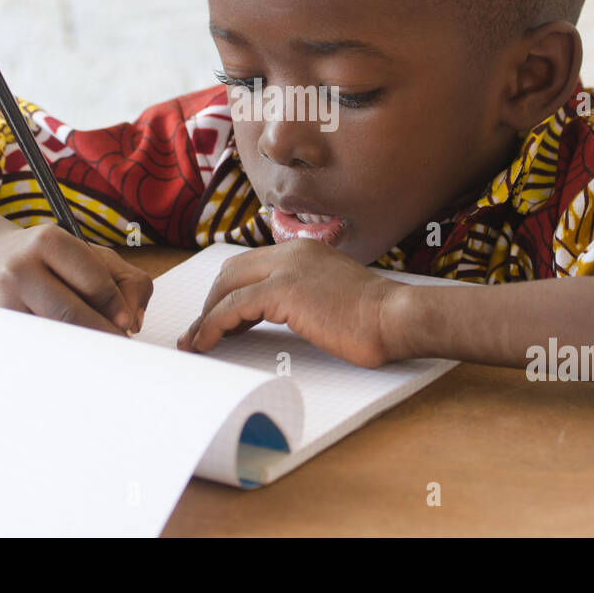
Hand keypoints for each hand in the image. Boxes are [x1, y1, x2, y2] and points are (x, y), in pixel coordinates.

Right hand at [0, 223, 152, 335]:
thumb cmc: (49, 260)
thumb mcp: (91, 256)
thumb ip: (126, 280)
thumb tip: (132, 321)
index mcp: (49, 242)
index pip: (93, 282)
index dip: (117, 307)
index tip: (128, 324)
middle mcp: (20, 269)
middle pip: (71, 314)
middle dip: (102, 334)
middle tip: (119, 346)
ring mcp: (2, 301)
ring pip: (54, 336)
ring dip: (81, 346)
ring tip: (95, 347)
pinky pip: (38, 348)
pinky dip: (60, 353)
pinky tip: (69, 350)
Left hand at [176, 238, 402, 367]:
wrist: (396, 317)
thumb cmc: (375, 316)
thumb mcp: (333, 294)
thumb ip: (306, 294)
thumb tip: (284, 314)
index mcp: (304, 250)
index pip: (251, 264)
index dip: (229, 291)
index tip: (219, 317)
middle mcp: (292, 252)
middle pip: (231, 272)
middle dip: (211, 302)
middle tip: (202, 331)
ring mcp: (286, 269)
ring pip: (226, 288)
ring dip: (206, 317)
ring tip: (197, 342)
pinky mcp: (282, 292)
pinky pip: (232, 309)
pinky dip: (212, 326)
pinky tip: (206, 342)